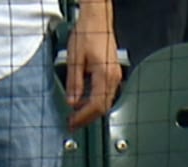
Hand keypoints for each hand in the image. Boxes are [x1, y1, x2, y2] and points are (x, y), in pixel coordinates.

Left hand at [64, 0, 121, 129]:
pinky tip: (85, 101)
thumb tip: (72, 102)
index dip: (83, 116)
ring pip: (105, 102)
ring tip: (77, 115)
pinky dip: (95, 101)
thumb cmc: (87, 35)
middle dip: (87, 117)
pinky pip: (106, 94)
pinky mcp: (113, 74)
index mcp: (104, 76)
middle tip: (73, 123)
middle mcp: (113, 79)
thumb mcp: (74, 59)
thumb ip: (74, 83)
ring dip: (91, 111)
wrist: (97, 21)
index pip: (96, 105)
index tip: (72, 122)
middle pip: (103, 107)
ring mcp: (115, 77)